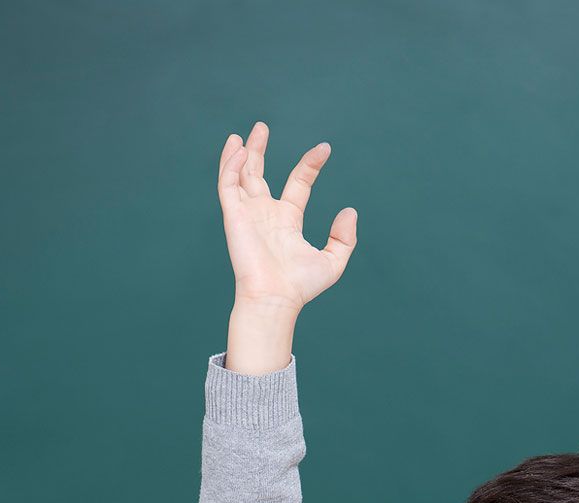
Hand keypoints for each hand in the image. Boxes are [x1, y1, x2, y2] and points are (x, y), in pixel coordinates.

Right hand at [217, 122, 357, 313]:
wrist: (275, 299)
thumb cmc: (299, 287)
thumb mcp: (332, 263)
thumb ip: (344, 238)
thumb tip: (350, 211)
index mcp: (287, 221)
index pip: (298, 184)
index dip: (310, 165)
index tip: (325, 149)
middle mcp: (266, 214)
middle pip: (259, 174)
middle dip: (259, 151)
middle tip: (262, 127)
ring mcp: (248, 214)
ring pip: (239, 175)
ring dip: (241, 153)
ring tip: (244, 134)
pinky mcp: (233, 216)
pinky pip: (227, 184)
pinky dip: (230, 164)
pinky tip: (238, 148)